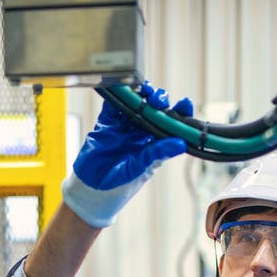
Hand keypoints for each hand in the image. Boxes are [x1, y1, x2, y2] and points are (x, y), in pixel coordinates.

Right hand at [62, 82, 191, 227]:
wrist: (91, 188)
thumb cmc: (119, 184)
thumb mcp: (140, 168)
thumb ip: (157, 154)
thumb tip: (181, 143)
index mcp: (154, 144)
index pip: (171, 125)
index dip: (179, 112)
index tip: (185, 102)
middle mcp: (141, 133)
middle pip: (155, 109)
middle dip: (160, 100)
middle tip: (158, 100)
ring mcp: (123, 126)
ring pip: (136, 103)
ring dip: (142, 95)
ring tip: (146, 92)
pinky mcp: (106, 123)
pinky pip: (113, 105)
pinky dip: (118, 94)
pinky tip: (124, 88)